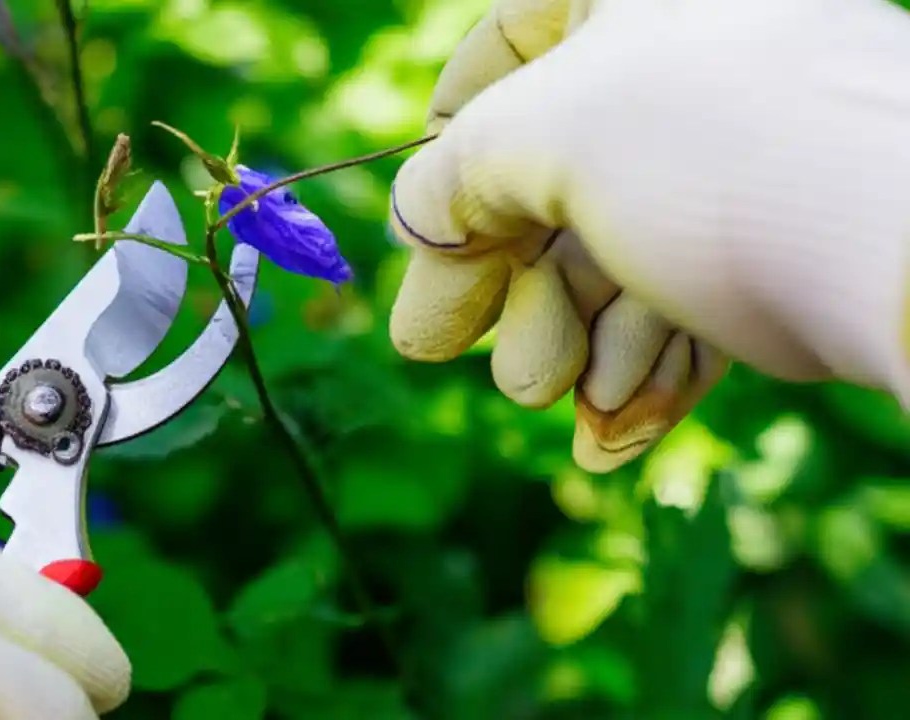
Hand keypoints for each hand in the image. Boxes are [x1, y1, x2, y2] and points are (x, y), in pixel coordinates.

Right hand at [389, 0, 909, 469]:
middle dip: (510, 280)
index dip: (447, 133)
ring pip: (613, 256)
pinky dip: (642, 369)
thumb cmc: (716, 156)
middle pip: (550, 177)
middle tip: (450, 349)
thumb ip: (453, 172)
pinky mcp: (776, 245)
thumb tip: (415, 219)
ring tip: (567, 406)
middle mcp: (686, 68)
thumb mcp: (546, 138)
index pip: (508, 41)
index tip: (423, 224)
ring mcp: (734, 159)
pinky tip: (614, 438)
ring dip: (574, 342)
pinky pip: (683, 301)